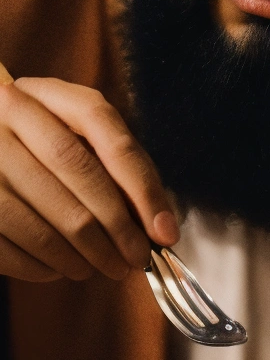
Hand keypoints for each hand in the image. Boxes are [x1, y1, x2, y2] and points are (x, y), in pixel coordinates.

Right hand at [0, 75, 177, 282]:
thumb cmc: (41, 154)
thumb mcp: (78, 142)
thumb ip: (121, 169)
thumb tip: (160, 228)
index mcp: (41, 93)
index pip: (100, 123)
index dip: (139, 180)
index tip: (163, 230)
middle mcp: (4, 113)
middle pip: (76, 169)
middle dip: (117, 226)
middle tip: (137, 259)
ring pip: (45, 219)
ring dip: (85, 255)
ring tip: (105, 266)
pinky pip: (13, 247)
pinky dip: (46, 267)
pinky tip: (63, 267)